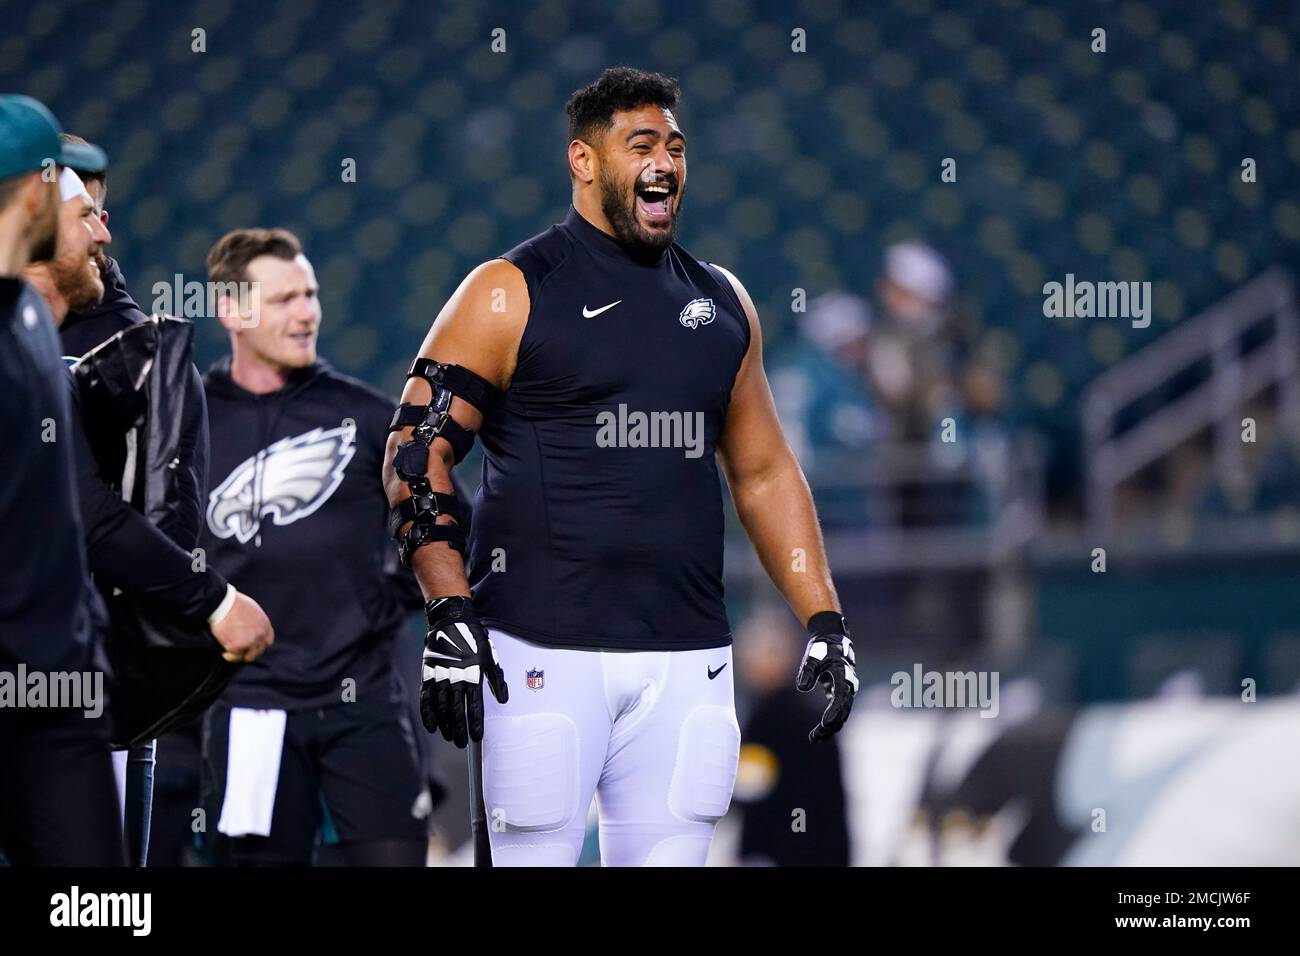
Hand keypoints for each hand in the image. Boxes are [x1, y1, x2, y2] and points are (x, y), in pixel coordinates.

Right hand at [211, 592, 274, 662]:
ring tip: (231, 652)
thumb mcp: (253, 610)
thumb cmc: (234, 603)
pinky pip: (233, 657)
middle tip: (239, 649)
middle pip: (258, 651)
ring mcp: (249, 642)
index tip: (251, 645)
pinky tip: (224, 651)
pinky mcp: (237, 647)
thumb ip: (255, 622)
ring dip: (240, 655)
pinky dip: (228, 655)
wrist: (223, 603)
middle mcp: (260, 635)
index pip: (267, 642)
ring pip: (247, 657)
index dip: (259, 644)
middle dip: (249, 651)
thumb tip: (251, 628)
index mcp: (265, 625)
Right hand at [420, 596, 507, 746]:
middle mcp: (455, 678)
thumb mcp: (489, 656)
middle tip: (461, 743)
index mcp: (472, 674)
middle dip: (459, 729)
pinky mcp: (427, 674)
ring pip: (440, 708)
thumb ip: (496, 679)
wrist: (450, 621)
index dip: (475, 723)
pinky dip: (427, 714)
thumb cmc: (474, 639)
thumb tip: (503, 699)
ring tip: (449, 737)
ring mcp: (439, 677)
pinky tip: (431, 727)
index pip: (474, 706)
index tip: (477, 736)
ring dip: (444, 725)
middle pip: (455, 711)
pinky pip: (426, 699)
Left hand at [795, 611, 857, 742]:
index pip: (841, 699)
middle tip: (815, 737)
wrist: (831, 638)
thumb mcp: (813, 657)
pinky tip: (819, 732)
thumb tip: (802, 688)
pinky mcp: (838, 692)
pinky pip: (836, 710)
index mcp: (844, 676)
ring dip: (830, 727)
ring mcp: (844, 690)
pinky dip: (829, 721)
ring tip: (815, 738)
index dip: (834, 712)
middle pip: (842, 711)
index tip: (824, 724)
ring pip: (841, 713)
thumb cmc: (822, 647)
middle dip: (830, 726)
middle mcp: (848, 685)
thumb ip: (808, 671)